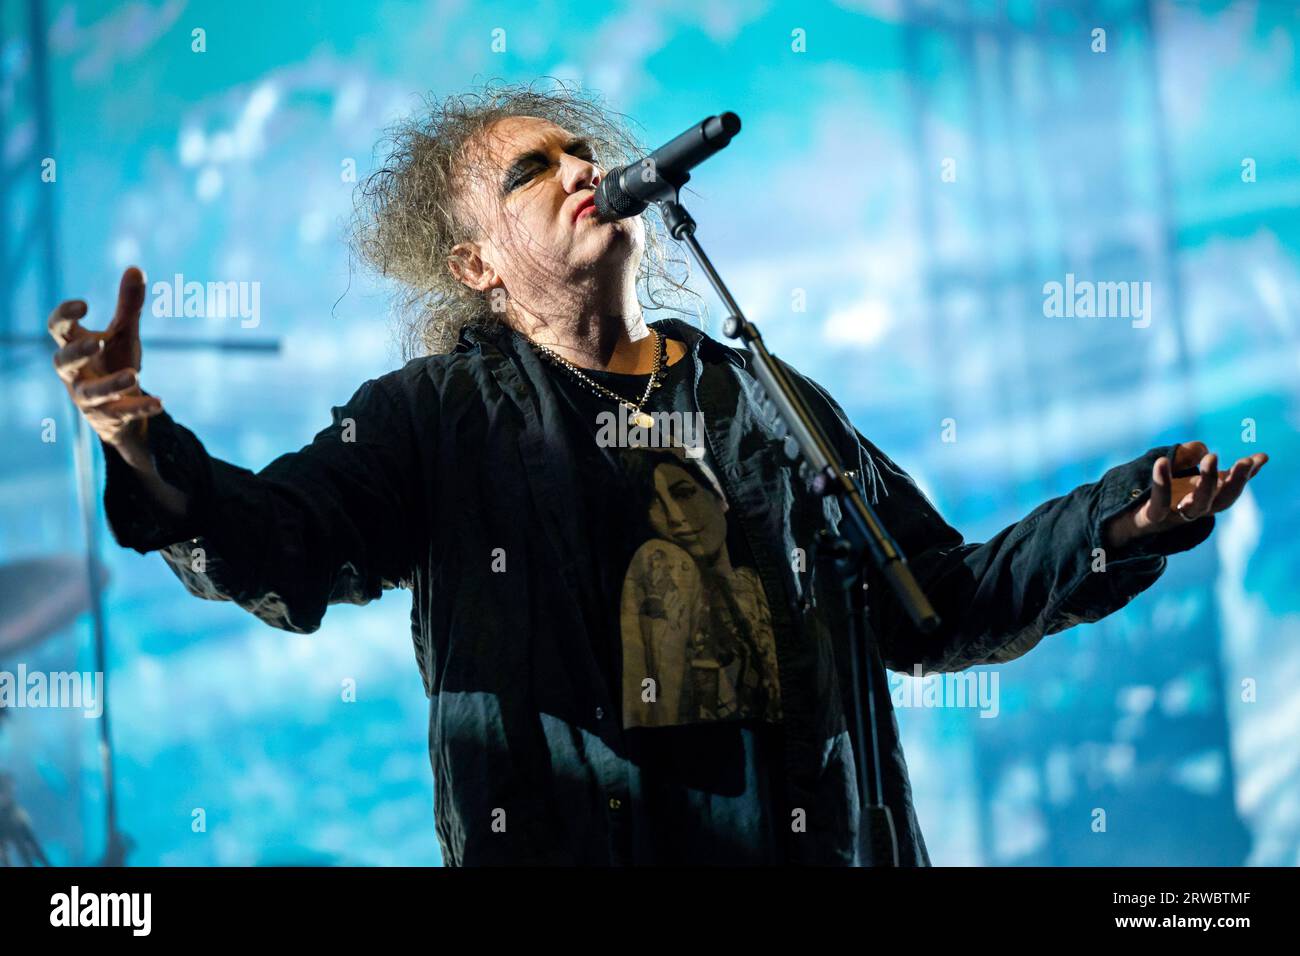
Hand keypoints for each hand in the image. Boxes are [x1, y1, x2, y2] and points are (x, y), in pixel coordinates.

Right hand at [48, 266, 162, 465]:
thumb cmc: (114, 360)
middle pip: (62, 362)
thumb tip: (135, 268)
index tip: (84, 304)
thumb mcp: (123, 333)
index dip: (64, 316)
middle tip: (96, 343)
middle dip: (76, 353)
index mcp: (74, 345)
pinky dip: (139, 408)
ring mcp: (88, 397)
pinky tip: (160, 402)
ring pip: (91, 393)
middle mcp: (74, 372)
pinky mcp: (107, 417)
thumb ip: (128, 305)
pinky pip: (121, 414)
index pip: (57, 328)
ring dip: (111, 384)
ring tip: (134, 375)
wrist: (120, 406)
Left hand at [1104, 441, 1267, 548]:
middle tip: (1244, 461)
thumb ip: (1191, 457)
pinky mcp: (1151, 518)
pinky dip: (1161, 483)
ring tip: (1211, 456)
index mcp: (1202, 499)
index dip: (1246, 476)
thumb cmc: (1152, 492)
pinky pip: (1158, 503)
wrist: (1118, 518)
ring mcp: (1173, 517)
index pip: (1229, 490)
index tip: (1260, 457)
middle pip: (1221, 502)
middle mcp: (1192, 510)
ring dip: (1208, 483)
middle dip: (1236, 483)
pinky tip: (1161, 462)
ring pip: (1197, 507)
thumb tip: (1204, 449)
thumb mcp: (1176, 469)